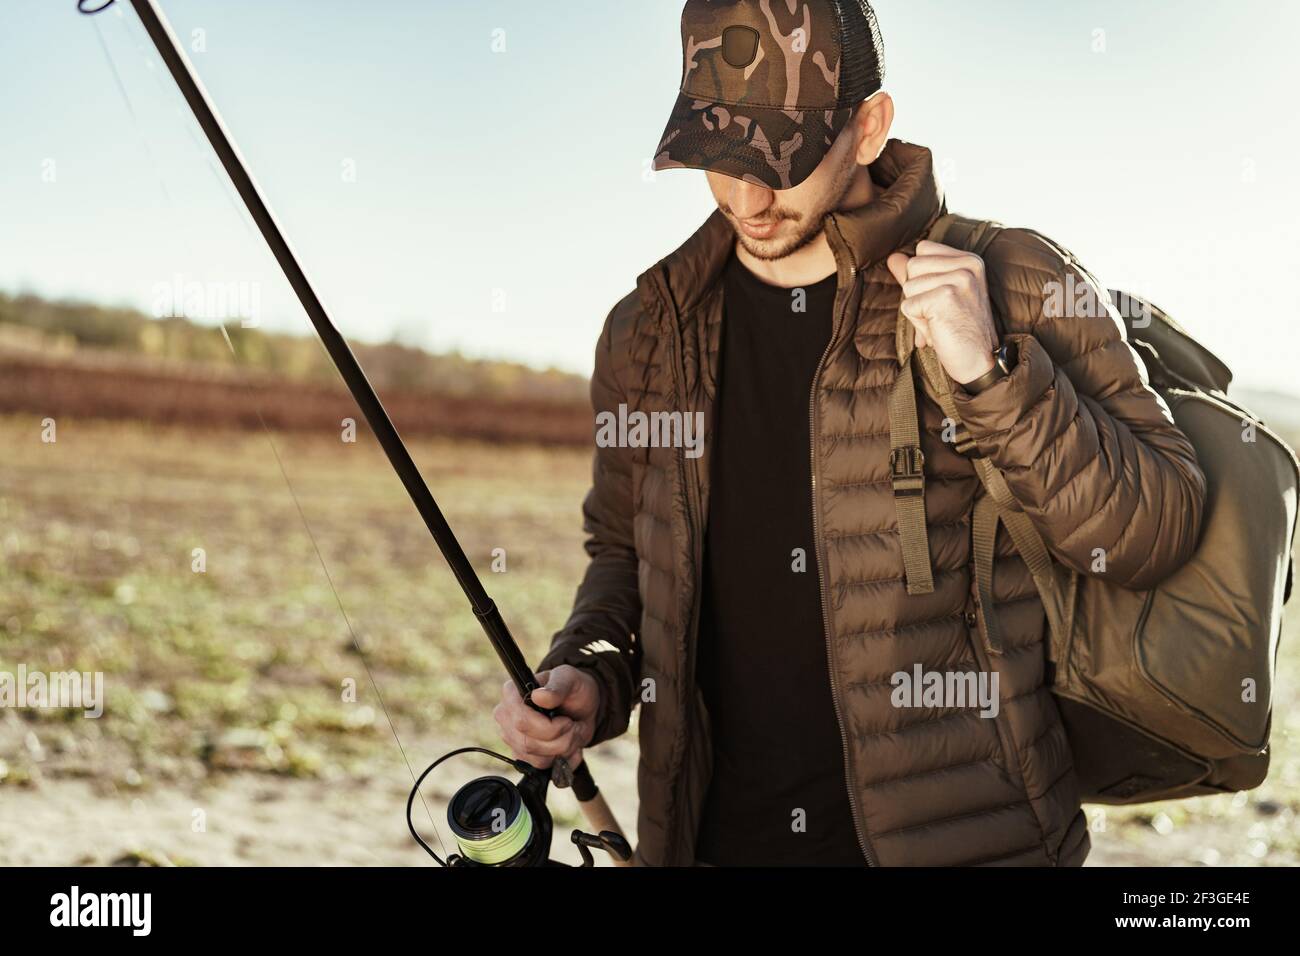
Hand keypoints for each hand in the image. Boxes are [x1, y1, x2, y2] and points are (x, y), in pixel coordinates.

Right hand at [492, 665, 599, 769]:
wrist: (580, 707)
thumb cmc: (572, 689)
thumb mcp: (570, 680)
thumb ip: (557, 687)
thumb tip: (539, 696)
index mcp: (512, 694)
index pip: (521, 721)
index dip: (547, 727)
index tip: (566, 720)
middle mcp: (506, 717)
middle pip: (529, 743)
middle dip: (560, 739)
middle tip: (573, 725)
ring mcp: (512, 738)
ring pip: (537, 759)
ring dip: (564, 749)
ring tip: (572, 732)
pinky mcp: (522, 755)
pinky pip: (541, 767)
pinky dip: (562, 759)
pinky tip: (568, 745)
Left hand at [886, 240, 997, 384]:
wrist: (978, 361)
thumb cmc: (959, 330)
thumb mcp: (940, 294)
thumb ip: (918, 274)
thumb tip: (893, 258)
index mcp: (970, 259)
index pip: (923, 249)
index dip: (922, 276)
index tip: (942, 297)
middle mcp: (967, 264)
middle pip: (913, 266)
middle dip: (918, 293)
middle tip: (941, 312)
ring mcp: (958, 279)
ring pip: (908, 286)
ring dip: (918, 310)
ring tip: (941, 321)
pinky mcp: (945, 296)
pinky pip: (908, 306)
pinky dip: (918, 323)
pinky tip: (939, 329)